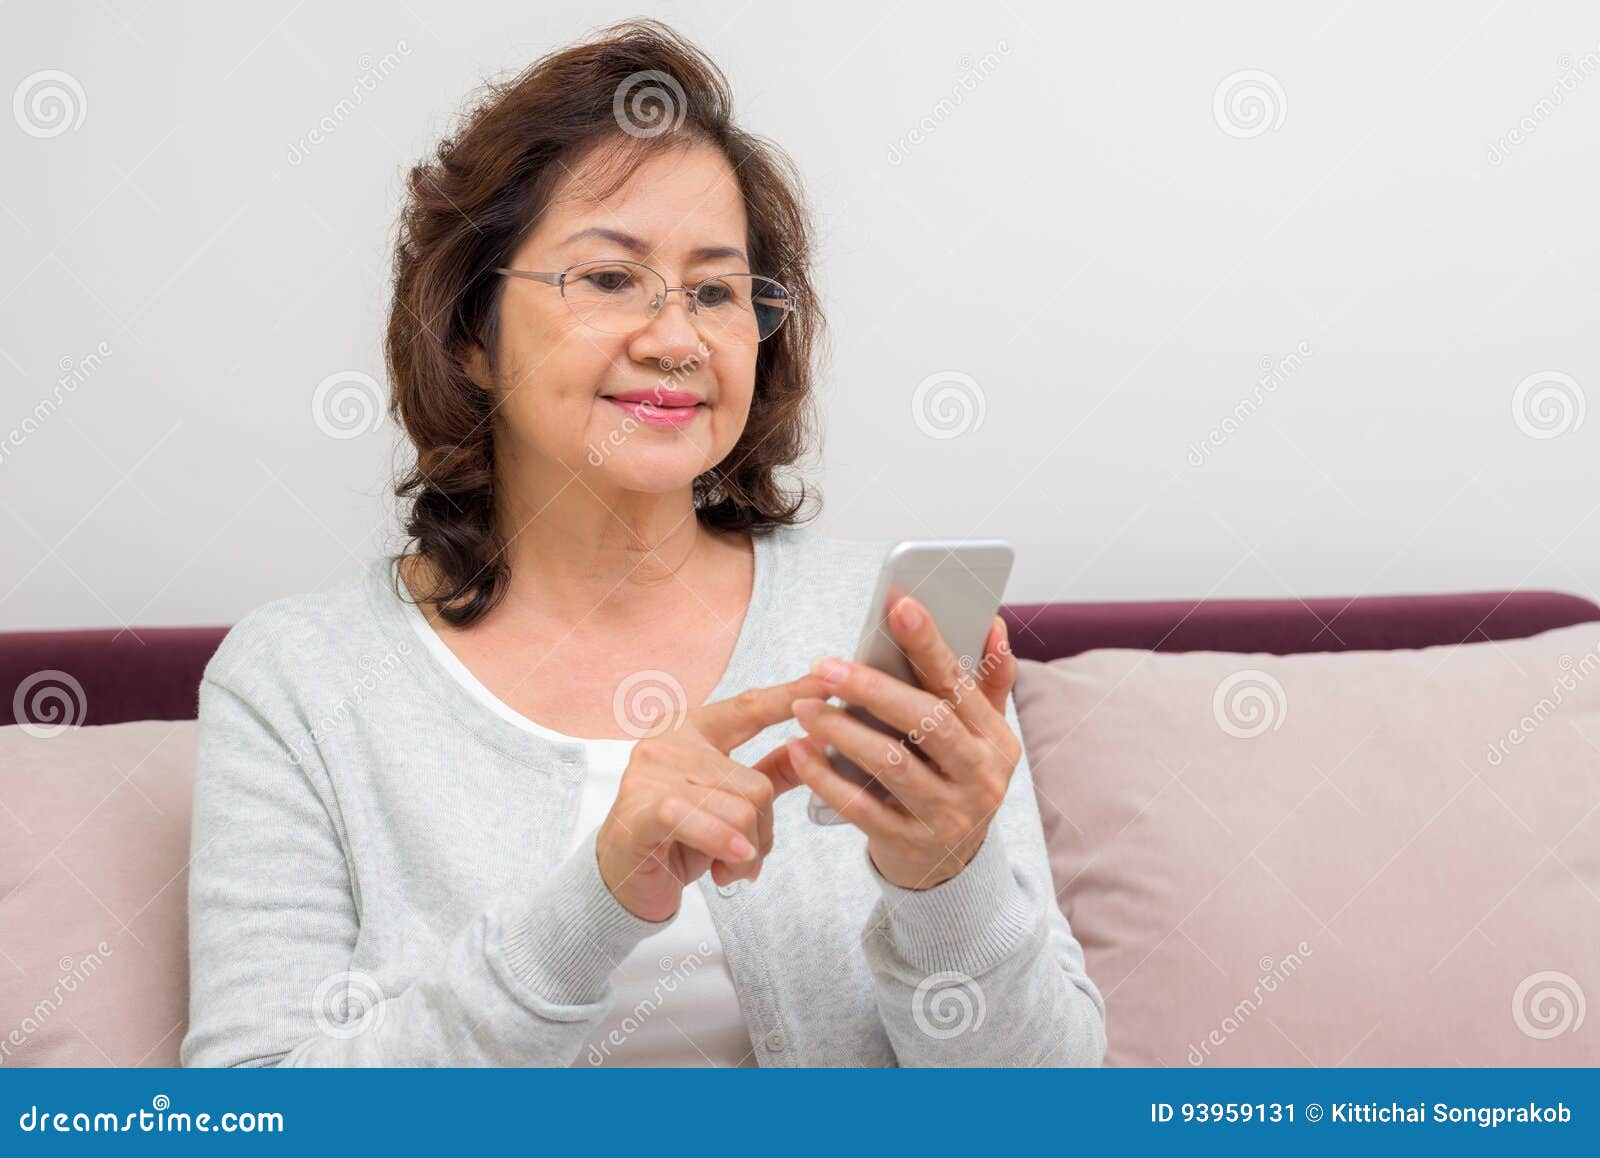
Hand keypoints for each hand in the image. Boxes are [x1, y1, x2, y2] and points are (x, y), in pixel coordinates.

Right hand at [596, 672, 829, 921]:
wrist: (622, 877)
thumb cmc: (679, 834)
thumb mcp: (729, 798)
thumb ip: (770, 770)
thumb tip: (817, 741)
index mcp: (693, 728)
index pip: (751, 707)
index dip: (792, 695)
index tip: (829, 681)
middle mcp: (670, 742)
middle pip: (756, 784)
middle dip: (762, 831)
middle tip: (744, 854)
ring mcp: (652, 774)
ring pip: (740, 811)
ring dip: (745, 854)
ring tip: (727, 867)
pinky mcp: (641, 810)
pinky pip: (707, 823)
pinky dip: (726, 846)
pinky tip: (730, 865)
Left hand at [786, 598, 1020, 890]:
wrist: (948, 863)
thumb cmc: (954, 777)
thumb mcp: (980, 735)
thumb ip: (986, 682)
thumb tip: (994, 624)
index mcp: (996, 739)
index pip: (959, 684)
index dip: (930, 643)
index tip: (898, 605)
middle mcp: (981, 777)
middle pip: (926, 722)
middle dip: (872, 688)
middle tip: (824, 667)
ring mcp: (948, 815)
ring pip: (891, 764)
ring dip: (842, 730)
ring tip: (804, 707)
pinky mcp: (910, 844)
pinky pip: (861, 807)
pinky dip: (826, 777)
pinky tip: (800, 751)